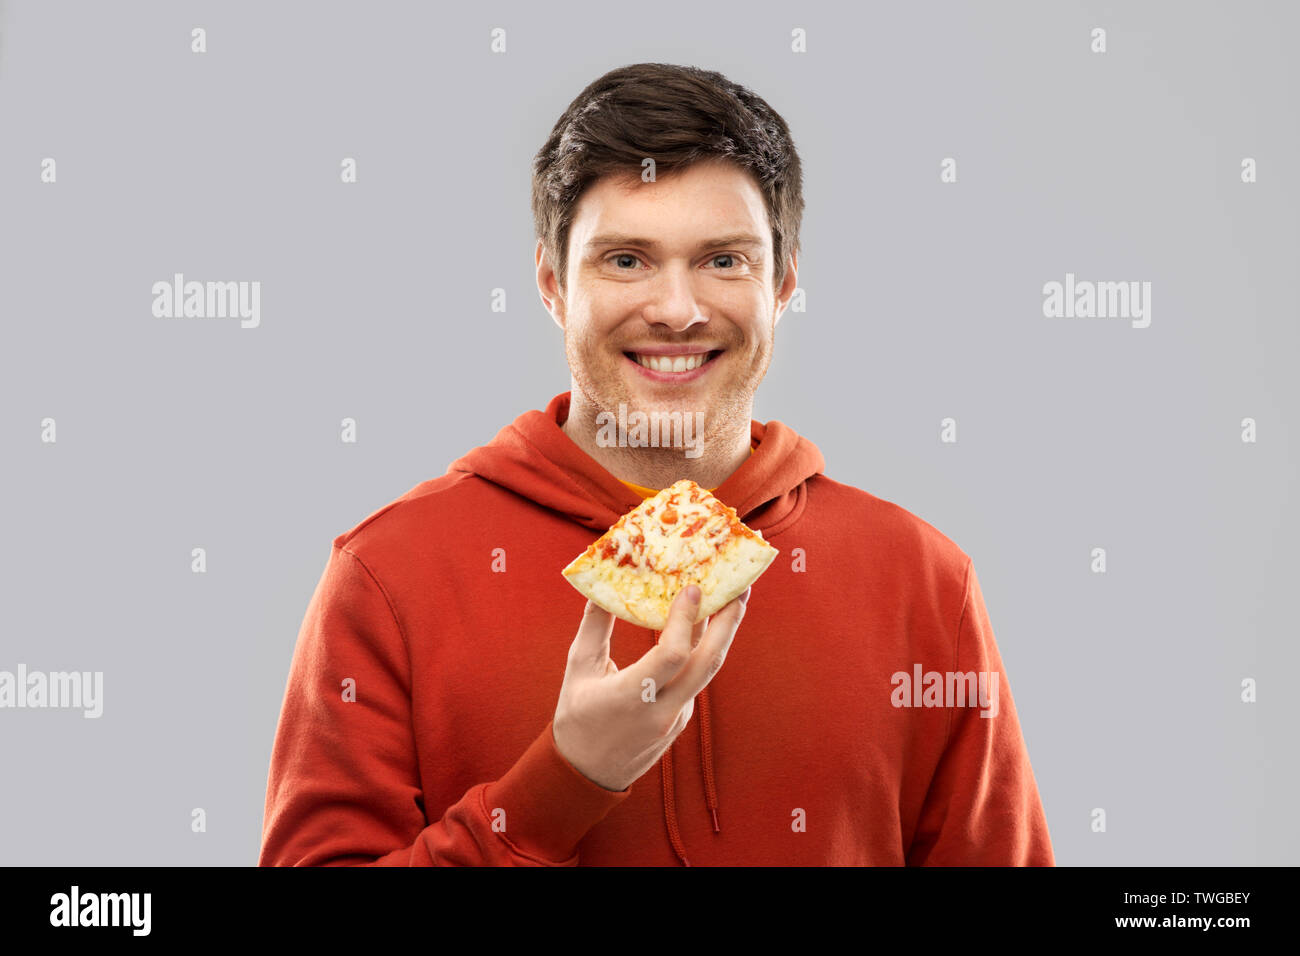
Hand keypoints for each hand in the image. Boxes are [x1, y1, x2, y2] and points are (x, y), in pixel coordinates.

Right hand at [552, 584, 750, 792]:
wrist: (587, 774)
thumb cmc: (577, 718)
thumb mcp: (578, 669)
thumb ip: (595, 626)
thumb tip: (603, 586)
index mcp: (631, 698)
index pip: (671, 656)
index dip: (686, 620)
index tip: (693, 588)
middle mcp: (661, 711)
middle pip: (707, 664)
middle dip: (728, 623)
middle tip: (742, 588)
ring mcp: (676, 719)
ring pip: (705, 671)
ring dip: (721, 634)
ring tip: (732, 599)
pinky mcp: (682, 720)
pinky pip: (695, 680)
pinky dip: (700, 651)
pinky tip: (702, 626)